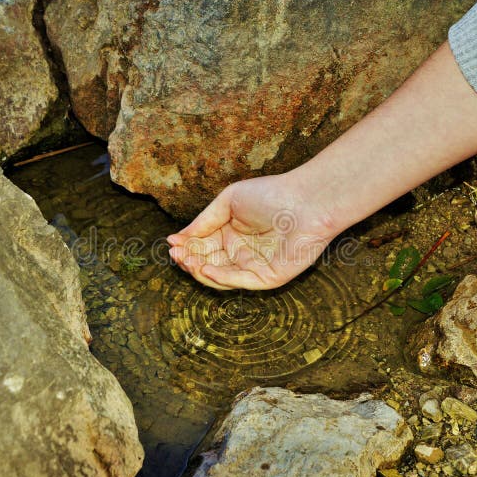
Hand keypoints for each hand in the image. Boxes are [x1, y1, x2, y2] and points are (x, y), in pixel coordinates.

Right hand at [167, 173, 337, 289]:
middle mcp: (240, 252)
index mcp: (231, 234)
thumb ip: (203, 222)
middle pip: (207, 263)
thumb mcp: (228, 202)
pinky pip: (239, 281)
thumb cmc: (270, 195)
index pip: (202, 245)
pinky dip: (220, 278)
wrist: (305, 201)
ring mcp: (253, 267)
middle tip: (175, 256)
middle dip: (189, 260)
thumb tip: (176, 239)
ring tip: (186, 260)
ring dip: (200, 270)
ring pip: (219, 276)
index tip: (171, 244)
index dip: (186, 247)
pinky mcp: (267, 278)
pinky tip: (205, 267)